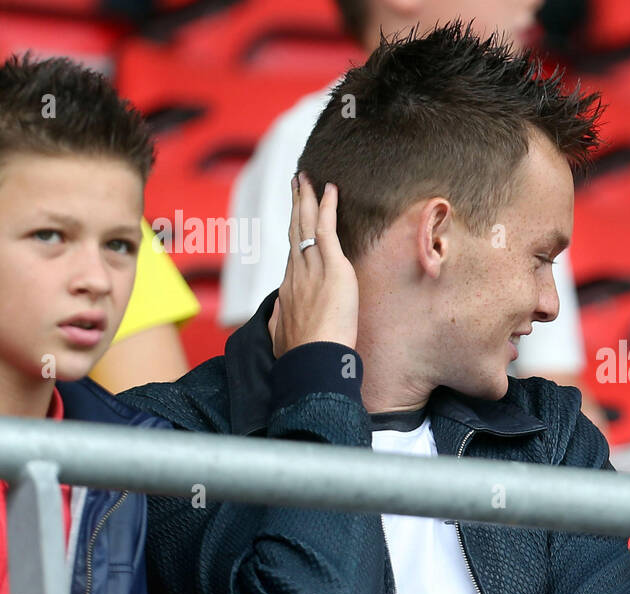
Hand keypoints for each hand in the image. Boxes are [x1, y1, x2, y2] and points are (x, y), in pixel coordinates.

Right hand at [271, 173, 357, 356]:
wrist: (313, 360)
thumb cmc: (301, 356)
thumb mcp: (283, 336)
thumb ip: (280, 319)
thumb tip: (277, 310)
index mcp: (289, 289)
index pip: (293, 253)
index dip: (293, 233)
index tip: (294, 218)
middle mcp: (297, 273)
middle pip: (294, 231)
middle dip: (295, 205)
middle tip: (296, 183)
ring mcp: (312, 268)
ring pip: (307, 224)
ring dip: (307, 198)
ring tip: (306, 178)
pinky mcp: (333, 268)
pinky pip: (327, 229)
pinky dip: (327, 207)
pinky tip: (329, 189)